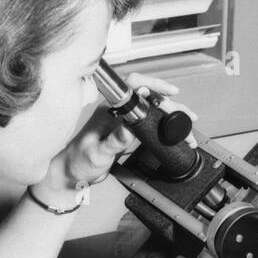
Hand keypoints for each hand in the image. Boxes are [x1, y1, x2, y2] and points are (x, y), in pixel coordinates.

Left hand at [40, 73, 191, 197]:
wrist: (71, 172)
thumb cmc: (78, 161)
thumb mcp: (97, 153)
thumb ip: (114, 141)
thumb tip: (130, 129)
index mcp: (109, 110)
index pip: (134, 86)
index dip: (154, 84)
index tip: (170, 92)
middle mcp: (117, 111)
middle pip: (149, 98)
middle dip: (171, 103)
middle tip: (186, 116)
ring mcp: (122, 120)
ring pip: (151, 109)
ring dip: (170, 114)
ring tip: (186, 124)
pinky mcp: (126, 131)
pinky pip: (148, 121)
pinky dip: (163, 125)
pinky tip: (173, 130)